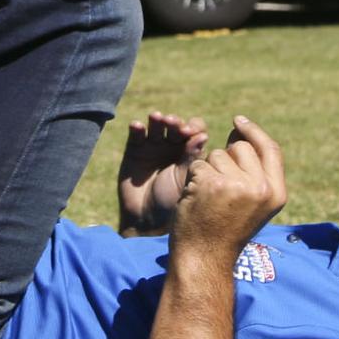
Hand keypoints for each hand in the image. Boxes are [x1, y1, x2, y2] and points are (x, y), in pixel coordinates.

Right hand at [117, 110, 208, 234]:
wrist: (147, 221)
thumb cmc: (172, 203)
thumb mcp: (185, 180)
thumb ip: (192, 158)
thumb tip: (203, 135)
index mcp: (190, 152)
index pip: (195, 130)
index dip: (193, 127)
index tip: (190, 132)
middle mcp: (173, 146)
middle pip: (176, 125)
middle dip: (175, 122)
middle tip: (173, 124)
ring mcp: (153, 146)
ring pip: (157, 125)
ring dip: (158, 119)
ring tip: (157, 118)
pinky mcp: (134, 149)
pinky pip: (136, 134)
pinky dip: (137, 127)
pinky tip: (138, 126)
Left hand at [169, 117, 285, 262]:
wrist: (205, 258)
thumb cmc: (226, 230)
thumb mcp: (254, 203)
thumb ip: (255, 171)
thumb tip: (240, 130)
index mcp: (276, 192)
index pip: (270, 148)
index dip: (254, 131)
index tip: (239, 120)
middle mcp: (260, 187)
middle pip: (240, 146)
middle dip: (225, 158)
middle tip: (219, 189)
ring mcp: (236, 184)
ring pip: (216, 154)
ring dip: (207, 170)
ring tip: (209, 199)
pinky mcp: (211, 183)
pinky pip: (198, 164)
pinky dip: (192, 178)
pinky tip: (196, 200)